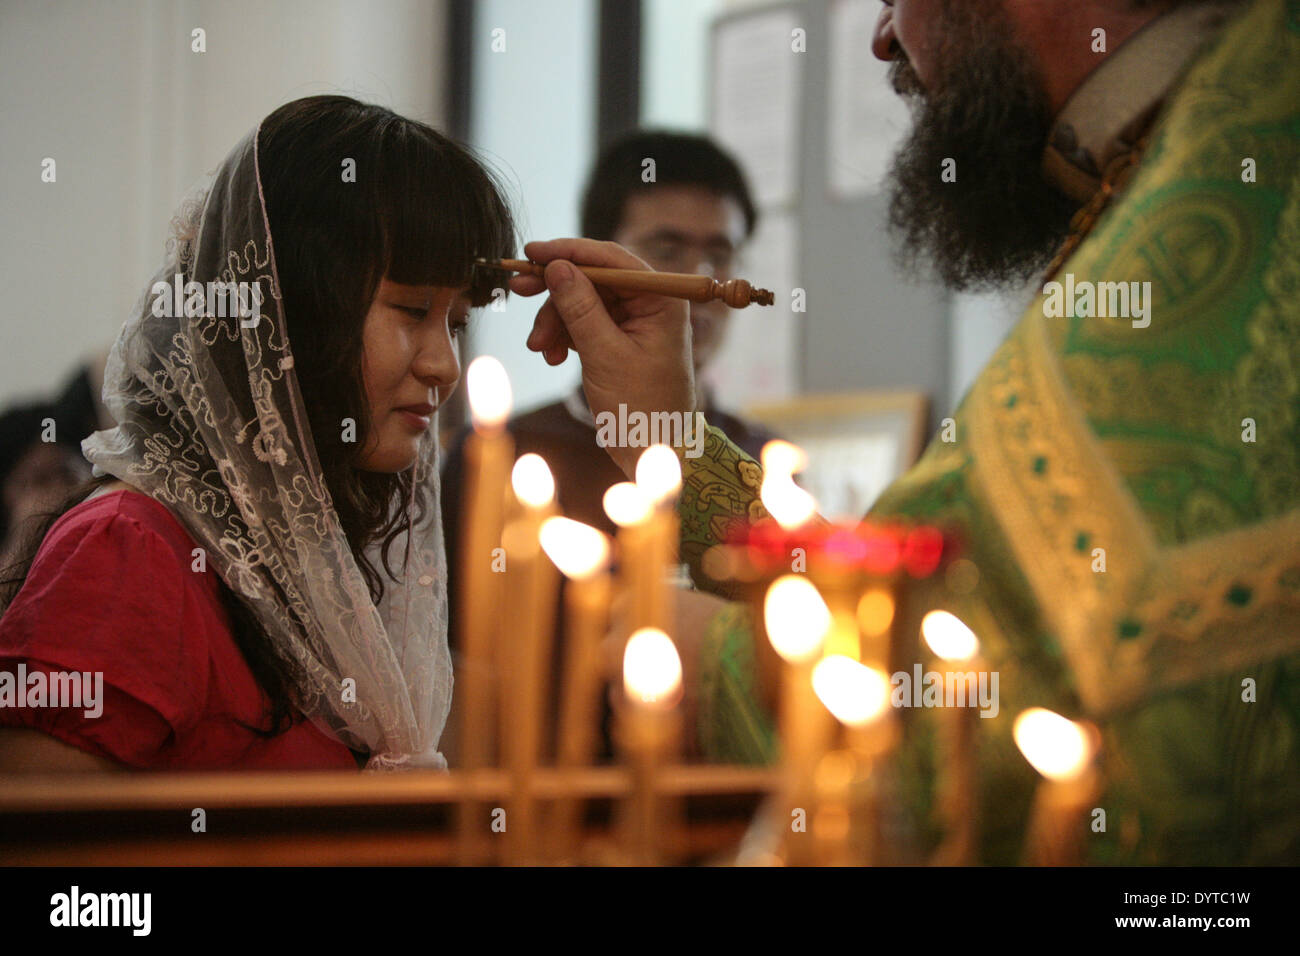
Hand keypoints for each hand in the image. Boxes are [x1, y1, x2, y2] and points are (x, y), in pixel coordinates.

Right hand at [512, 238, 695, 476]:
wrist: (653, 453)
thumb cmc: (642, 407)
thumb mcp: (605, 355)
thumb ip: (580, 308)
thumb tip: (557, 268)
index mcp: (662, 300)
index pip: (612, 259)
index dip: (570, 252)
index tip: (532, 253)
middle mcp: (651, 304)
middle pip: (594, 279)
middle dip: (555, 290)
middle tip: (517, 290)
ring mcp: (634, 323)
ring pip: (582, 303)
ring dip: (555, 322)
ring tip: (539, 349)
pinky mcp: (619, 341)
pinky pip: (583, 325)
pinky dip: (564, 337)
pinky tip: (552, 356)